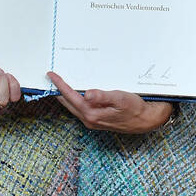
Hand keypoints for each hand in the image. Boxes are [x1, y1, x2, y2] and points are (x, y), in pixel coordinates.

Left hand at [47, 71, 173, 133]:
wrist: (145, 121)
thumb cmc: (135, 109)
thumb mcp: (120, 99)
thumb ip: (103, 96)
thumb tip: (87, 94)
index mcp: (92, 113)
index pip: (70, 96)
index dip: (60, 85)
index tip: (51, 75)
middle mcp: (89, 119)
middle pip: (67, 103)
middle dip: (58, 91)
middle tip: (50, 78)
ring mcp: (92, 121)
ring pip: (73, 107)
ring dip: (65, 96)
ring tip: (58, 84)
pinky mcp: (97, 120)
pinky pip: (80, 108)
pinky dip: (73, 100)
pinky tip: (76, 94)